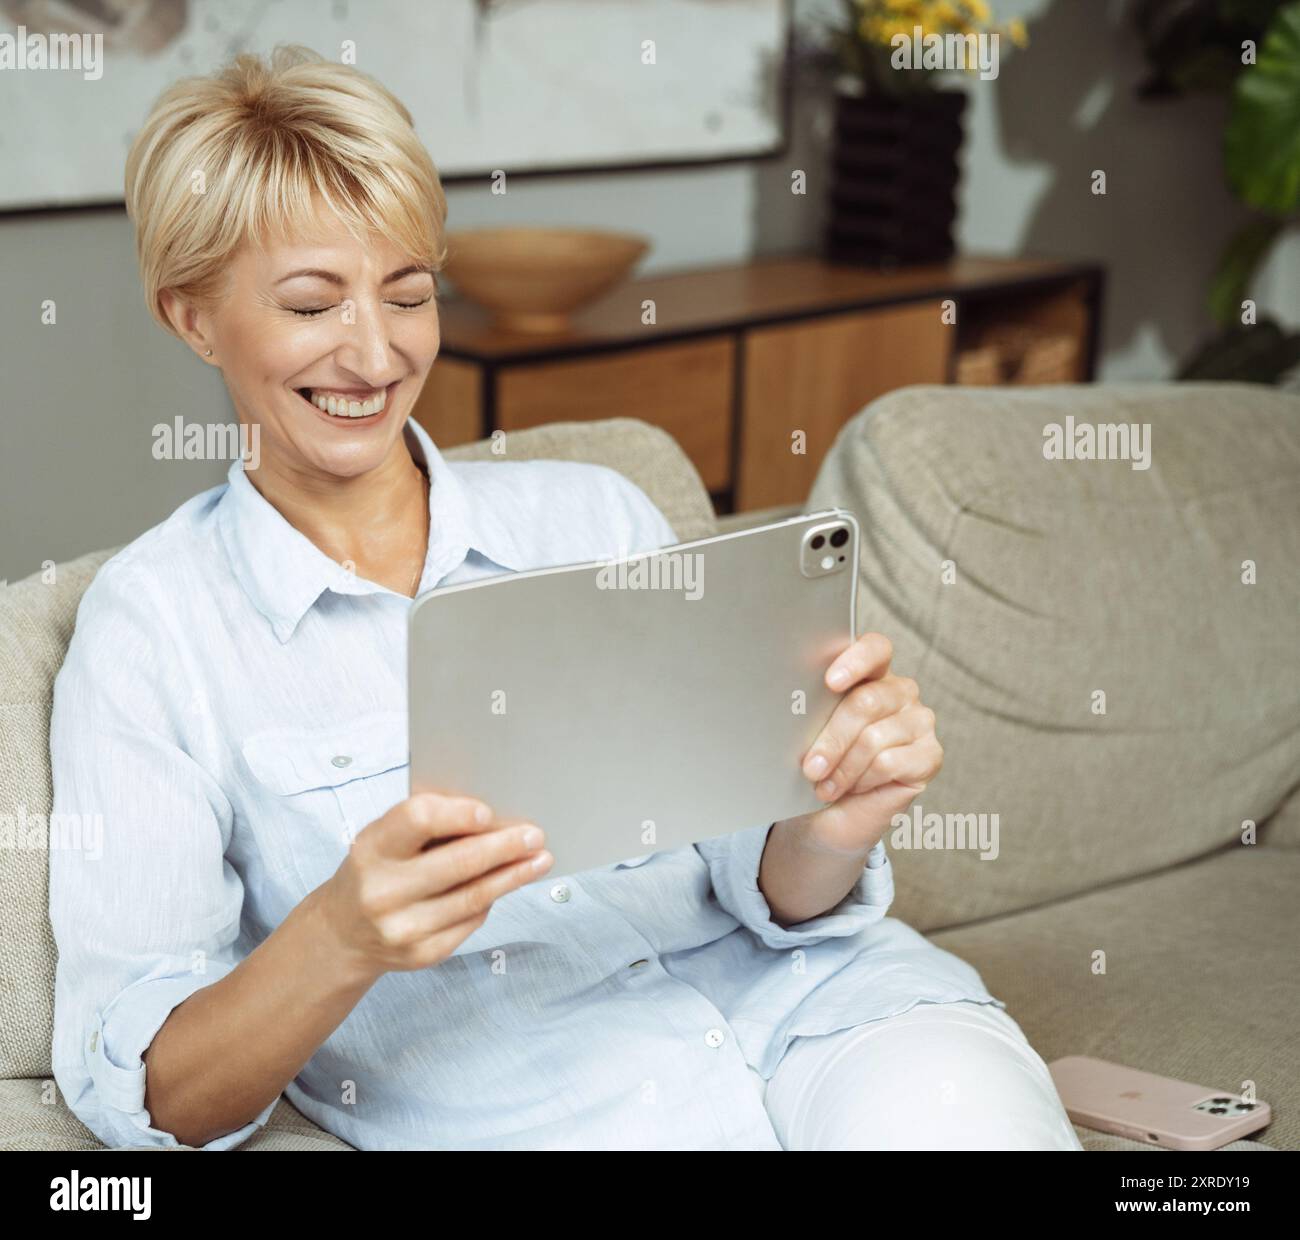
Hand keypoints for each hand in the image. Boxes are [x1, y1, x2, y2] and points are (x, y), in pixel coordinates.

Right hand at [314, 793, 552, 982]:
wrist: (343, 933)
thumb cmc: (376, 870)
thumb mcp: (385, 838)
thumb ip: (426, 824)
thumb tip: (492, 817)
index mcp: (371, 849)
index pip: (417, 820)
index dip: (457, 814)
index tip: (488, 813)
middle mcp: (383, 891)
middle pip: (457, 863)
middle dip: (504, 847)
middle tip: (535, 835)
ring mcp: (403, 928)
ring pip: (473, 897)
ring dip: (513, 876)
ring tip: (540, 859)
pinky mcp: (422, 955)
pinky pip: (471, 921)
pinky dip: (491, 899)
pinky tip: (507, 884)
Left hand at [795, 632, 941, 854]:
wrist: (830, 815)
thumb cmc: (819, 768)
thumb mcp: (807, 735)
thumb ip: (811, 712)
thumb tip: (794, 708)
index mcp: (870, 674)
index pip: (875, 649)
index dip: (855, 661)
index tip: (830, 682)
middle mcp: (899, 692)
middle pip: (866, 701)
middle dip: (832, 739)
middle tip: (810, 767)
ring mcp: (919, 721)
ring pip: (874, 737)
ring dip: (843, 768)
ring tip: (825, 785)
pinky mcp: (930, 754)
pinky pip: (890, 763)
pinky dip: (863, 780)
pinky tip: (853, 788)